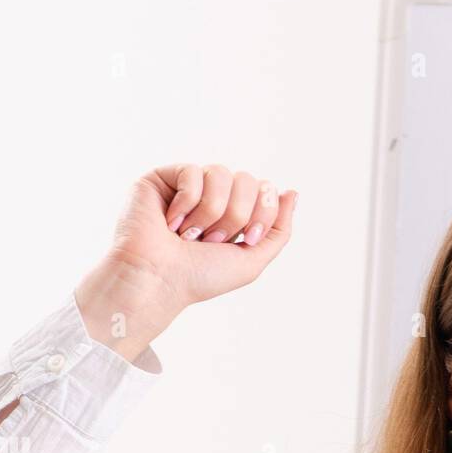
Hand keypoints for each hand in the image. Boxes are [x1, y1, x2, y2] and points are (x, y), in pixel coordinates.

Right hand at [76, 162, 296, 359]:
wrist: (159, 281)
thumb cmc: (200, 277)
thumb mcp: (253, 260)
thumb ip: (279, 230)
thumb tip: (292, 192)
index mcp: (235, 212)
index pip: (266, 190)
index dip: (262, 214)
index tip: (245, 240)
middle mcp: (213, 195)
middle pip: (247, 179)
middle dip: (235, 216)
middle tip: (212, 241)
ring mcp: (188, 185)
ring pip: (221, 172)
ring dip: (211, 212)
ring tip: (191, 235)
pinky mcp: (163, 178)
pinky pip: (192, 172)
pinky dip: (186, 203)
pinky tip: (171, 223)